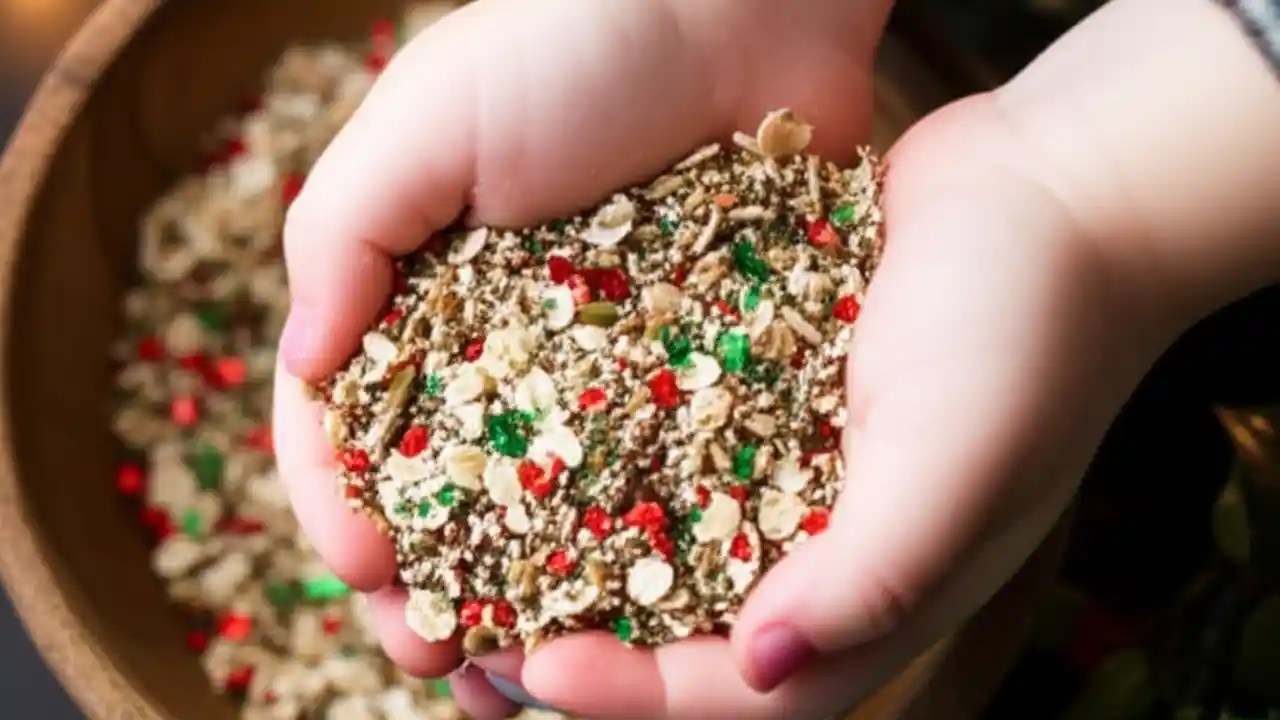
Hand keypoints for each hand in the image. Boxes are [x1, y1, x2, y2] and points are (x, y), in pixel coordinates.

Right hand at [273, 0, 887, 715]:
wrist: (737, 0)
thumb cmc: (572, 39)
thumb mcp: (426, 121)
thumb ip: (344, 236)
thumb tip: (297, 367)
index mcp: (414, 285)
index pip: (349, 417)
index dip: (343, 499)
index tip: (367, 565)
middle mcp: (497, 337)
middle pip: (443, 487)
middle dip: (429, 578)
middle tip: (435, 656)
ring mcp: (593, 360)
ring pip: (541, 504)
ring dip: (520, 592)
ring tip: (516, 672)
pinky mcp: (684, 363)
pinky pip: (646, 474)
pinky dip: (621, 546)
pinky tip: (620, 607)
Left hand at [495, 95, 1176, 718]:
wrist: (1057, 189)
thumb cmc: (1029, 331)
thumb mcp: (963, 461)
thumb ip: (874, 575)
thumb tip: (762, 665)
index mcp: (874, 593)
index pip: (743, 693)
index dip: (636, 696)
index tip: (536, 665)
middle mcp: (822, 546)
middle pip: (686, 634)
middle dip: (584, 643)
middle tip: (475, 629)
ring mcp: (792, 468)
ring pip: (665, 541)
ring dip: (576, 555)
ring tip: (477, 543)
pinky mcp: (768, 392)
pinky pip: (675, 443)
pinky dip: (609, 456)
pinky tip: (538, 433)